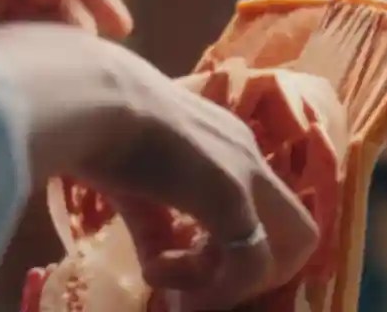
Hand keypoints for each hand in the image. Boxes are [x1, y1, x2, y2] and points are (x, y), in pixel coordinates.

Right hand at [0, 24, 318, 310]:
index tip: (184, 259)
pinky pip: (249, 264)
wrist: (85, 98)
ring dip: (231, 285)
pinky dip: (212, 289)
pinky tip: (156, 272)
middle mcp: (248, 158)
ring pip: (287, 254)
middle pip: (301, 236)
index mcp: (229, 146)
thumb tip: (158, 264)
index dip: (238, 252)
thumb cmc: (100, 127)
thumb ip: (156, 227)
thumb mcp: (136, 187)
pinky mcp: (230, 195)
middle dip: (257, 276)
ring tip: (168, 274)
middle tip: (202, 284)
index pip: (265, 210)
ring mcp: (244, 175)